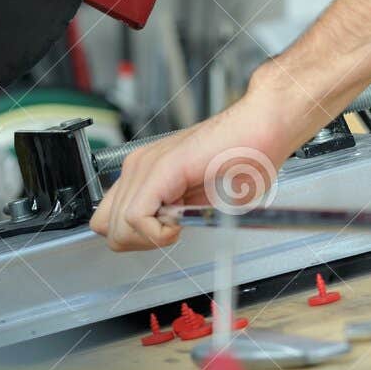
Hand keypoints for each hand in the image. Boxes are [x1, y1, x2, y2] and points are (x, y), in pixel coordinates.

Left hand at [90, 86, 302, 251]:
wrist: (264, 127)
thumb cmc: (246, 156)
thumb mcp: (202, 199)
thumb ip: (177, 213)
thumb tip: (161, 229)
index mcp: (146, 173)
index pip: (111, 220)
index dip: (138, 238)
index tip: (170, 231)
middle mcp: (139, 166)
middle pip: (106, 227)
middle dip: (139, 242)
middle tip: (172, 231)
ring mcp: (145, 165)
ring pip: (116, 227)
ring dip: (149, 238)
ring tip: (181, 222)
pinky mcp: (160, 169)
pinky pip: (135, 218)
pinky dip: (157, 232)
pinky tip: (181, 222)